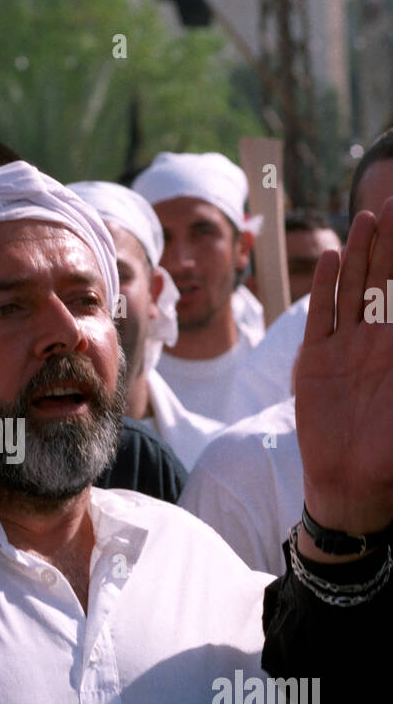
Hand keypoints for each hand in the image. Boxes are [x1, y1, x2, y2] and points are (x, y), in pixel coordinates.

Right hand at [295, 197, 392, 539]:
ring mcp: (347, 348)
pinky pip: (322, 317)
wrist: (351, 484)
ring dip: (361, 256)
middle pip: (386, 282)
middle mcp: (379, 341)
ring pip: (355, 291)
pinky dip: (327, 289)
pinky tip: (333, 258)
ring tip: (368, 220)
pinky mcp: (318, 361)